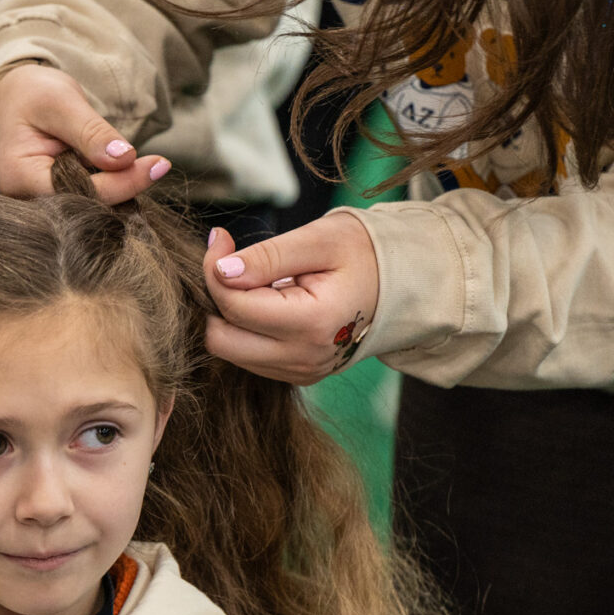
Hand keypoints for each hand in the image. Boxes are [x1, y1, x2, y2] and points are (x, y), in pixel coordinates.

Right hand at [0, 63, 171, 200]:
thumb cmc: (32, 95)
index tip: (158, 164)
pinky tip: (128, 171)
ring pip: (92, 209)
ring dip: (121, 190)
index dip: (121, 182)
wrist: (12, 99)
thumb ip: (91, 131)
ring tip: (145, 167)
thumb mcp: (61, 102)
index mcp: (20, 179)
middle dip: (124, 189)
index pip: (79, 193)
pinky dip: (113, 188)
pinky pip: (90, 204)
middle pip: (86, 208)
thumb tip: (125, 158)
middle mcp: (27, 203)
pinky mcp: (56, 204)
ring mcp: (41, 207)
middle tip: (157, 166)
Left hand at [202, 212, 380, 385]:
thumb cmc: (361, 253)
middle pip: (222, 341)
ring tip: (256, 281)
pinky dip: (246, 330)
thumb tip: (221, 271)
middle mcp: (304, 357)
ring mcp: (301, 371)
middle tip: (230, 264)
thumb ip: (267, 257)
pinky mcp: (298, 375)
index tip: (221, 240)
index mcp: (312, 322)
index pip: (234, 306)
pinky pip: (250, 358)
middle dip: (216, 300)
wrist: (399, 285)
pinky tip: (267, 302)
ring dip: (230, 315)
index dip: (214, 270)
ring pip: (231, 352)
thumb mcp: (318, 240)